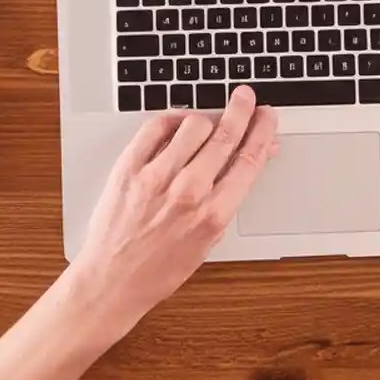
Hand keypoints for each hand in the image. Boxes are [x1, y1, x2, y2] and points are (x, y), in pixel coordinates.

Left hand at [67, 86, 278, 336]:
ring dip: (206, 118)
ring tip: (207, 123)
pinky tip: (177, 123)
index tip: (268, 117)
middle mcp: (187, 193)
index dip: (263, 132)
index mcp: (213, 215)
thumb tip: (250, 165)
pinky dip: (171, 119)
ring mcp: (156, 178)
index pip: (249, 160)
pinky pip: (155, 128)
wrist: (111, 282)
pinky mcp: (128, 169)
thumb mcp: (208, 241)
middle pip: (225, 136)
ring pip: (193, 126)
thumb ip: (230, 198)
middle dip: (242, 110)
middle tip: (247, 97)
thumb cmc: (159, 270)